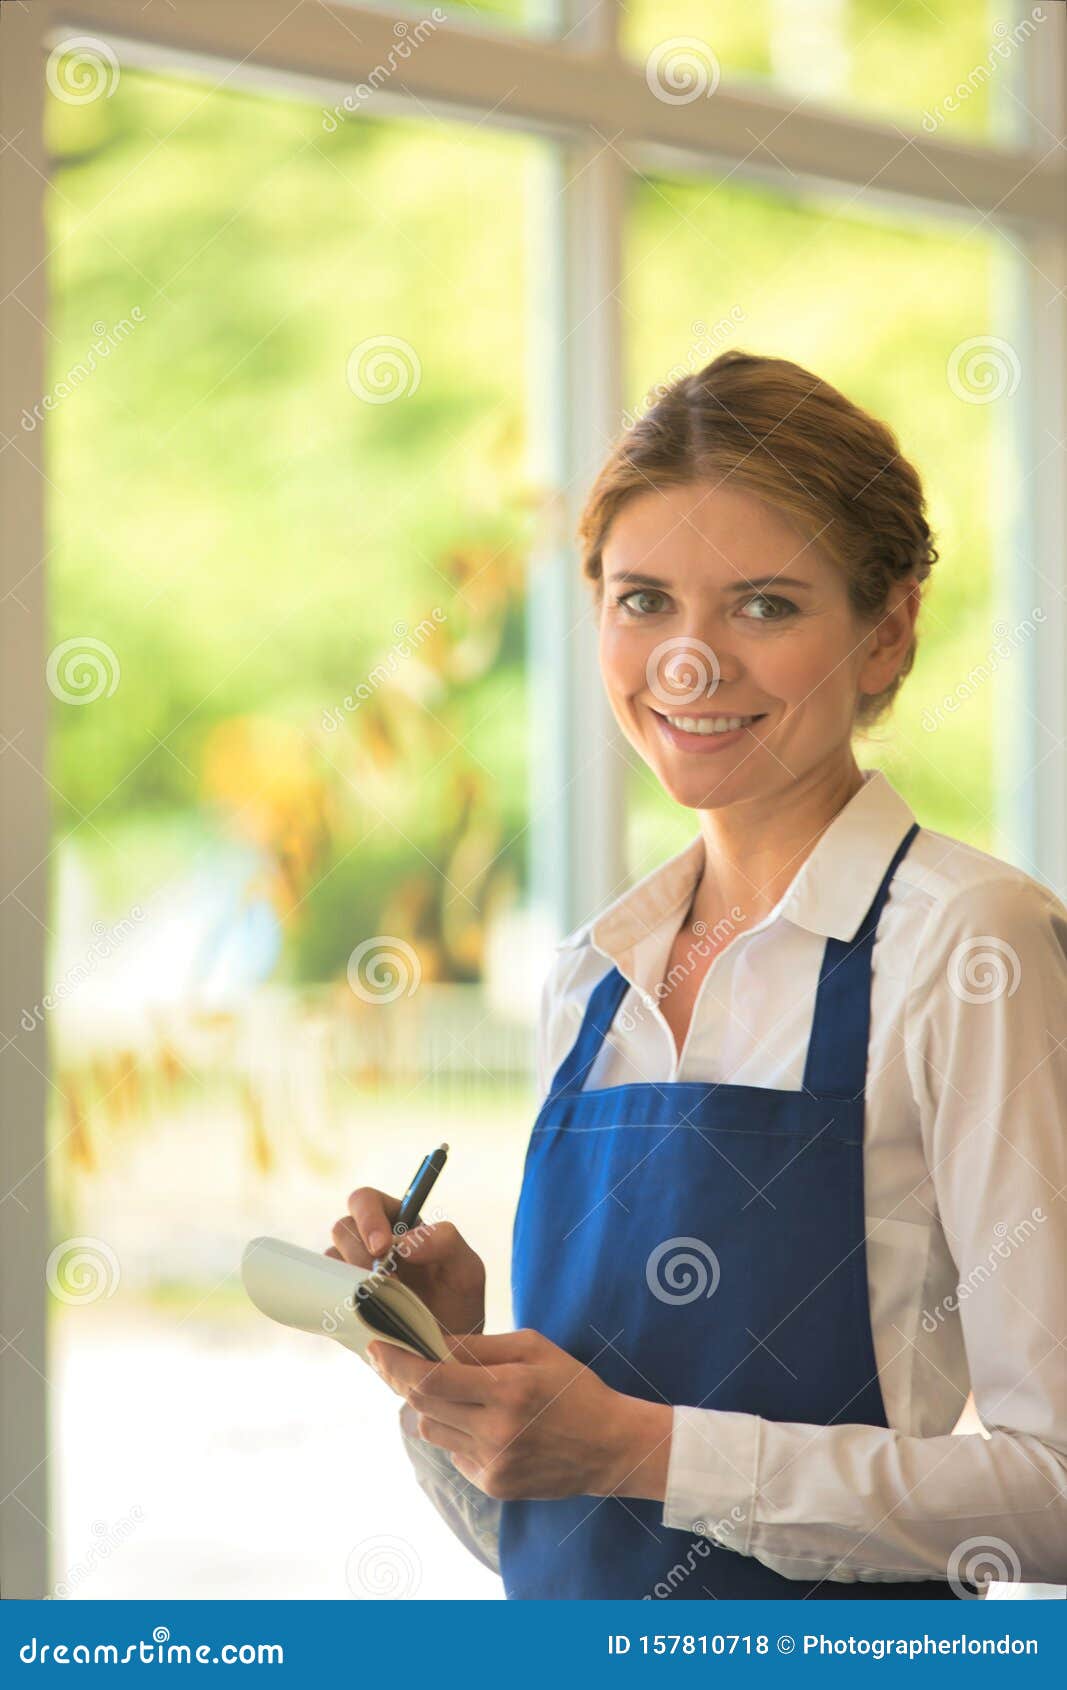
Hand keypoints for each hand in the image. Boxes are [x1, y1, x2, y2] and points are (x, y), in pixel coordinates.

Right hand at [326, 1185, 485, 1336]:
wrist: (444, 1351)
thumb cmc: (457, 1304)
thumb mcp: (466, 1270)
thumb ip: (446, 1242)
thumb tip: (404, 1241)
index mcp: (397, 1224)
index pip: (367, 1201)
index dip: (367, 1217)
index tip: (382, 1247)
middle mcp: (369, 1244)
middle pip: (343, 1227)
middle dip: (358, 1251)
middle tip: (382, 1279)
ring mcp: (351, 1272)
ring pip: (330, 1259)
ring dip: (352, 1277)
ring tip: (381, 1301)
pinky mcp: (340, 1302)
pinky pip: (324, 1292)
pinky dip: (340, 1299)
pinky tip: (365, 1314)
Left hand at [369, 1328, 671, 1502]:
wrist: (610, 1446)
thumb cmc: (573, 1387)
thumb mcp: (534, 1349)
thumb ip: (480, 1346)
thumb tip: (431, 1340)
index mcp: (507, 1389)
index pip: (430, 1378)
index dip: (396, 1362)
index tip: (376, 1346)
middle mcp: (495, 1431)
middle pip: (422, 1405)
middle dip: (405, 1380)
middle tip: (399, 1361)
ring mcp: (493, 1464)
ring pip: (431, 1430)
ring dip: (433, 1408)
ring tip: (461, 1395)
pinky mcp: (493, 1486)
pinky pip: (453, 1453)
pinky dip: (457, 1434)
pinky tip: (485, 1424)